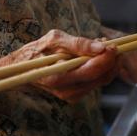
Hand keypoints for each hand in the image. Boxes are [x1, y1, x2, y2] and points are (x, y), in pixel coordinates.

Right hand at [3, 29, 118, 102]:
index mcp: (59, 78)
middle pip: (101, 77)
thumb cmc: (37, 50)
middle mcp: (67, 91)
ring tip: (100, 46)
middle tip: (110, 43)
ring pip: (101, 80)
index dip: (107, 57)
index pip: (92, 70)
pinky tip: (94, 56)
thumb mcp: (55, 39)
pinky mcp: (76, 95)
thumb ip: (78, 44)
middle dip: (111, 60)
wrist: (23, 69)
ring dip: (107, 63)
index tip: (113, 44)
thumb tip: (101, 47)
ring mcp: (72, 95)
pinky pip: (95, 82)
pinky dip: (100, 68)